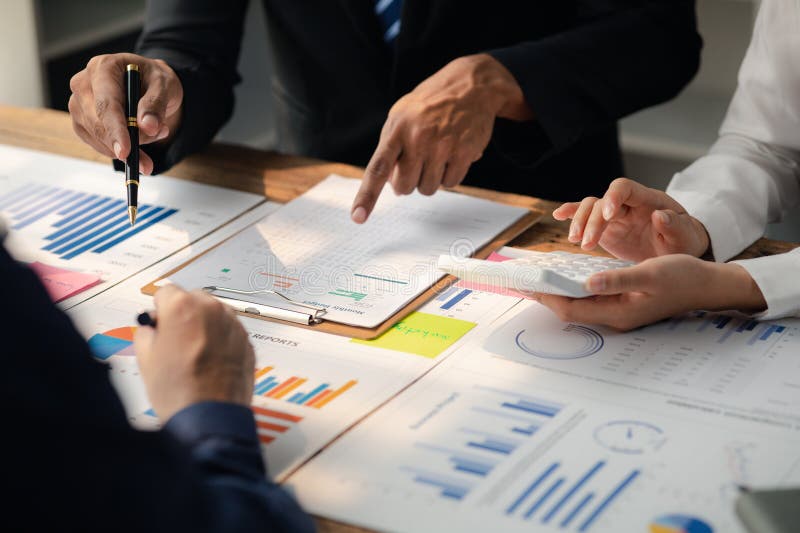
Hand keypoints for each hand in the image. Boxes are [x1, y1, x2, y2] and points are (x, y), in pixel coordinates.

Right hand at [69, 53, 183, 174]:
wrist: (147, 83)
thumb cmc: (154, 80)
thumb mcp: (165, 85)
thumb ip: (156, 104)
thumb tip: (147, 127)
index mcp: (103, 68)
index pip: (105, 104)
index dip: (115, 130)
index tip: (125, 152)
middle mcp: (83, 84)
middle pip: (98, 123)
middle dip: (128, 142)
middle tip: (155, 146)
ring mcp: (78, 104)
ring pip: (98, 138)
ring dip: (129, 146)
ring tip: (155, 132)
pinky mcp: (81, 122)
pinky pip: (98, 145)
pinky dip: (120, 150)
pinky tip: (138, 141)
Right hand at [134, 285, 254, 420]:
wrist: (209, 417)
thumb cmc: (179, 391)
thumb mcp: (146, 357)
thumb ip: (146, 331)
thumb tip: (151, 326)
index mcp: (182, 307)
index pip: (165, 291)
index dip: (159, 309)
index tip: (159, 320)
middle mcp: (211, 309)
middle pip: (192, 298)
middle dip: (183, 314)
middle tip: (174, 338)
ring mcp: (232, 324)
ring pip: (214, 314)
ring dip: (204, 325)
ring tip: (193, 354)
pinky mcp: (246, 340)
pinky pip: (229, 331)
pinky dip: (221, 339)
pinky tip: (210, 361)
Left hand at [351, 53, 531, 222]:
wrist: (471, 85)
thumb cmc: (430, 104)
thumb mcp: (402, 115)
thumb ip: (391, 147)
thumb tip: (390, 184)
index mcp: (397, 128)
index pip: (378, 168)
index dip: (367, 196)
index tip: (358, 217)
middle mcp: (419, 138)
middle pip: (405, 187)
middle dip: (409, 182)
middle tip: (417, 163)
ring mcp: (443, 146)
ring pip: (428, 188)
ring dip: (430, 179)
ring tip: (436, 154)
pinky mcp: (465, 153)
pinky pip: (451, 183)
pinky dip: (450, 175)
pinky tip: (452, 155)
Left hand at [533, 255, 766, 330]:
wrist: (709, 285)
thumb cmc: (683, 277)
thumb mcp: (650, 273)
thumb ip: (618, 279)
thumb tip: (588, 283)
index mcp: (619, 312)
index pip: (572, 309)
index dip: (547, 298)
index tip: (527, 286)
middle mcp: (615, 315)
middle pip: (571, 309)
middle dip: (546, 296)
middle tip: (523, 282)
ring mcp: (620, 310)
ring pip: (580, 304)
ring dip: (558, 292)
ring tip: (538, 278)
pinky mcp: (624, 302)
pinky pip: (591, 298)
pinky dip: (575, 288)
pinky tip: (566, 276)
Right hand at [553, 178, 709, 260]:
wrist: (677, 251)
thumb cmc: (684, 241)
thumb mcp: (685, 237)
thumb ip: (675, 226)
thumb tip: (659, 216)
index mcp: (647, 199)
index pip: (624, 188)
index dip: (613, 197)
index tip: (609, 216)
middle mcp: (627, 203)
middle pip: (601, 201)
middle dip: (592, 221)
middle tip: (588, 244)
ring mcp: (613, 215)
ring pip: (589, 207)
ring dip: (579, 222)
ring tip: (576, 242)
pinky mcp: (604, 227)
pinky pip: (584, 215)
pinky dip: (570, 213)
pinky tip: (557, 216)